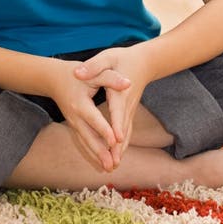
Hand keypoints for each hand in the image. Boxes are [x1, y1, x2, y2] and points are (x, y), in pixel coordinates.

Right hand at [48, 59, 129, 171]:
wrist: (53, 77)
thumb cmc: (77, 73)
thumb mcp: (94, 72)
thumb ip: (111, 78)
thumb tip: (128, 84)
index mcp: (80, 102)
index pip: (94, 118)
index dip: (104, 129)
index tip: (115, 141)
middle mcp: (75, 116)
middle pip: (88, 136)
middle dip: (100, 151)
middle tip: (112, 165)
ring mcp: (73, 122)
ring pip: (86, 141)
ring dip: (96, 156)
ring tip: (109, 169)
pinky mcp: (75, 125)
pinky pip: (83, 141)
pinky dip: (92, 152)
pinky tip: (101, 162)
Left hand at [74, 45, 149, 162]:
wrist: (144, 62)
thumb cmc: (122, 59)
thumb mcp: (107, 57)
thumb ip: (93, 66)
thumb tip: (78, 73)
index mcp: (120, 90)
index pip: (118, 109)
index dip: (117, 124)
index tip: (115, 139)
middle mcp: (127, 103)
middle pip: (123, 127)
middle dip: (118, 145)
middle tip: (112, 163)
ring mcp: (130, 110)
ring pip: (126, 132)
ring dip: (120, 149)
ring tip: (113, 166)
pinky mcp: (129, 113)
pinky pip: (126, 131)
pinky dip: (122, 144)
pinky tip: (117, 156)